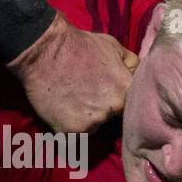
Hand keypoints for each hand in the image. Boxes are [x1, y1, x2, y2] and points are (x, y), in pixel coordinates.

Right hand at [7, 11, 136, 132]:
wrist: (44, 49)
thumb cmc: (79, 44)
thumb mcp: (113, 46)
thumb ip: (130, 63)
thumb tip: (137, 72)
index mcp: (128, 90)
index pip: (130, 106)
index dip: (117, 101)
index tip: (105, 95)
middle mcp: (115, 108)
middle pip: (112, 118)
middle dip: (101, 110)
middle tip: (85, 96)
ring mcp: (95, 121)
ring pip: (94, 127)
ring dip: (85, 119)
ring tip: (71, 102)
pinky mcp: (74, 130)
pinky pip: (75, 137)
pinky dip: (69, 128)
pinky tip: (61, 112)